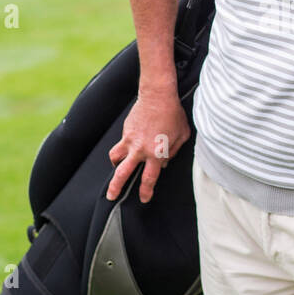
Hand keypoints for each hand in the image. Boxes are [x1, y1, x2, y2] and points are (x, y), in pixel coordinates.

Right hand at [106, 89, 190, 203]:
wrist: (158, 95)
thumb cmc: (173, 114)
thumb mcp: (182, 136)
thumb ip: (174, 152)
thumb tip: (165, 163)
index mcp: (156, 153)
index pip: (149, 179)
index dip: (146, 192)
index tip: (144, 198)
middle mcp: (140, 149)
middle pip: (122, 173)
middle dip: (115, 188)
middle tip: (111, 197)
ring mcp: (130, 140)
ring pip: (114, 157)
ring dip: (114, 165)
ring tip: (117, 168)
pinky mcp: (126, 130)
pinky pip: (121, 144)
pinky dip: (124, 148)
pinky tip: (131, 145)